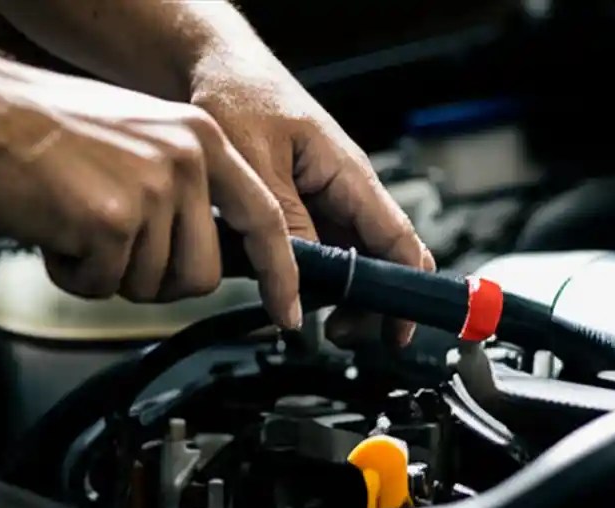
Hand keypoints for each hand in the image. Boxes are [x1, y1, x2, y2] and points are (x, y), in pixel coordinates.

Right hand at [0, 62, 302, 328]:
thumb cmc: (52, 130)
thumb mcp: (148, 139)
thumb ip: (190, 189)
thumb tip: (213, 252)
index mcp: (204, 141)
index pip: (264, 220)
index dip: (279, 274)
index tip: (286, 312)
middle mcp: (187, 163)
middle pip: (203, 275)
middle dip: (159, 281)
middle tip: (116, 249)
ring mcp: (152, 192)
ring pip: (153, 286)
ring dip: (109, 273)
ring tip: (80, 226)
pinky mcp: (112, 223)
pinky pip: (104, 286)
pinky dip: (73, 274)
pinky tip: (57, 233)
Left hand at [190, 51, 433, 346]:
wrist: (208, 66)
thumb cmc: (238, 94)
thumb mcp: (257, 164)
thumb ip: (285, 224)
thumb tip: (303, 282)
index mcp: (351, 176)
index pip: (399, 242)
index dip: (406, 290)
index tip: (400, 331)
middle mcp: (345, 191)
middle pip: (380, 261)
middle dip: (369, 303)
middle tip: (340, 335)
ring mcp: (324, 201)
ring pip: (348, 262)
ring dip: (335, 295)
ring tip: (307, 316)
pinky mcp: (300, 208)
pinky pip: (315, 251)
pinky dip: (306, 276)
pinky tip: (282, 288)